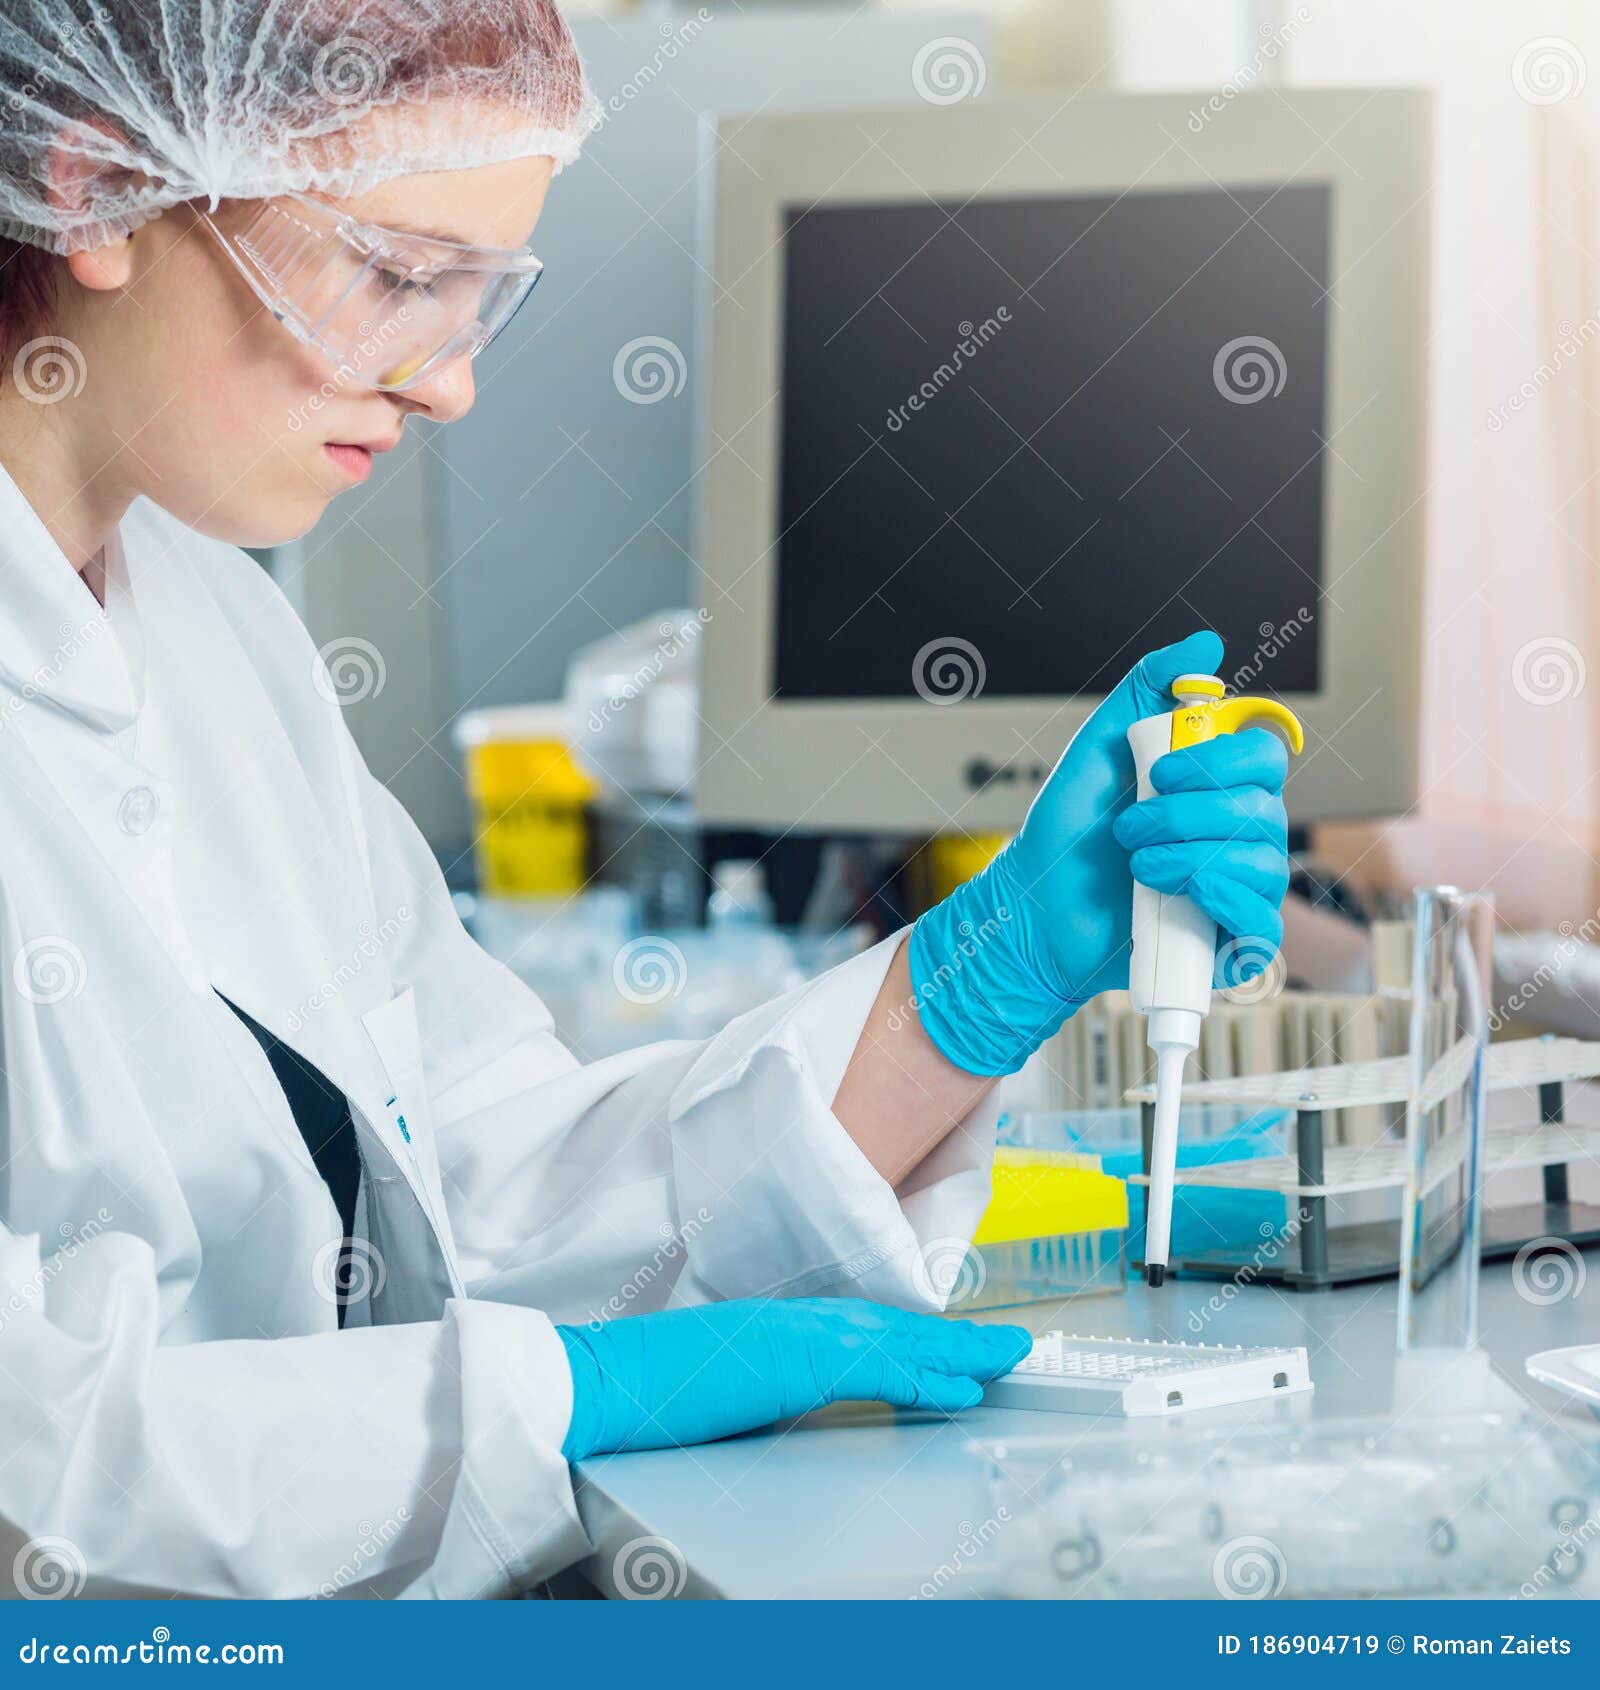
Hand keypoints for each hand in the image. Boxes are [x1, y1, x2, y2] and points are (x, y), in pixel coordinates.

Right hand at [555, 1298, 1031, 1459]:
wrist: (603, 1381)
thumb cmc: (651, 1390)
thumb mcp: (726, 1387)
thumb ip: (771, 1386)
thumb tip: (795, 1406)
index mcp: (781, 1325)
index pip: (867, 1327)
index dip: (920, 1337)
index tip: (962, 1349)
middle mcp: (796, 1319)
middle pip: (895, 1326)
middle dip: (957, 1338)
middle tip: (1012, 1346)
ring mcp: (796, 1335)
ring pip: (897, 1340)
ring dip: (956, 1351)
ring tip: (1006, 1360)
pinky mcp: (793, 1364)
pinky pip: (874, 1372)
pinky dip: (921, 1378)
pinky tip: (958, 1390)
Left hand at [907, 631, 1290, 1074]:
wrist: (1034, 908)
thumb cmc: (1065, 833)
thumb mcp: (1099, 745)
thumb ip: (1148, 687)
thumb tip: (1206, 643)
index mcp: (1217, 786)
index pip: (1265, 757)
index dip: (1221, 762)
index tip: (1160, 772)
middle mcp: (1236, 833)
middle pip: (1263, 810)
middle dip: (1187, 816)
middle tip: (1128, 826)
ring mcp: (1236, 886)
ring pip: (1263, 863)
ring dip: (1191, 859)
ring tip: (1138, 866)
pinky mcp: (1226, 939)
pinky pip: (1263, 922)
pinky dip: (1228, 903)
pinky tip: (1186, 897)